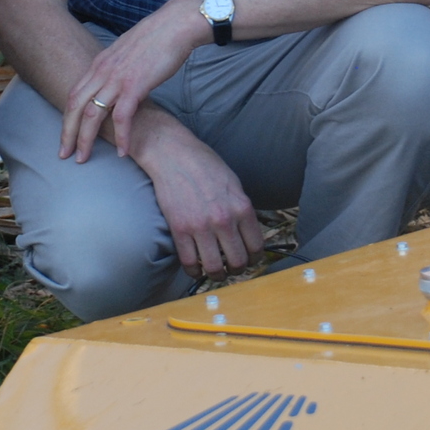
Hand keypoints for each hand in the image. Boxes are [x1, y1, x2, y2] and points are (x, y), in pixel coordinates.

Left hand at [60, 0, 209, 160]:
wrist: (176, 24)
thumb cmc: (158, 37)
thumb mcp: (127, 51)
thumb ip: (117, 67)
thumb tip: (117, 81)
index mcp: (100, 63)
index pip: (74, 94)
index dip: (67, 117)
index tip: (65, 135)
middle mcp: (103, 71)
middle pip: (75, 106)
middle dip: (67, 133)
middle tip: (64, 154)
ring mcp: (117, 78)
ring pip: (92, 114)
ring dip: (85, 139)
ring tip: (83, 159)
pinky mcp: (135, 85)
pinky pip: (122, 117)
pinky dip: (121, 136)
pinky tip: (122, 152)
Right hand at [130, 125, 264, 277]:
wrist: (172, 154)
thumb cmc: (203, 164)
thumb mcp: (234, 184)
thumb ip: (241, 209)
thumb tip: (246, 232)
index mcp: (242, 207)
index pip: (256, 246)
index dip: (255, 259)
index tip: (250, 260)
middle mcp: (224, 220)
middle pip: (238, 262)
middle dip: (237, 270)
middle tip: (232, 269)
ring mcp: (201, 226)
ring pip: (215, 268)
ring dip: (217, 275)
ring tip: (215, 272)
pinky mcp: (179, 229)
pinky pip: (189, 263)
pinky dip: (194, 272)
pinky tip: (195, 268)